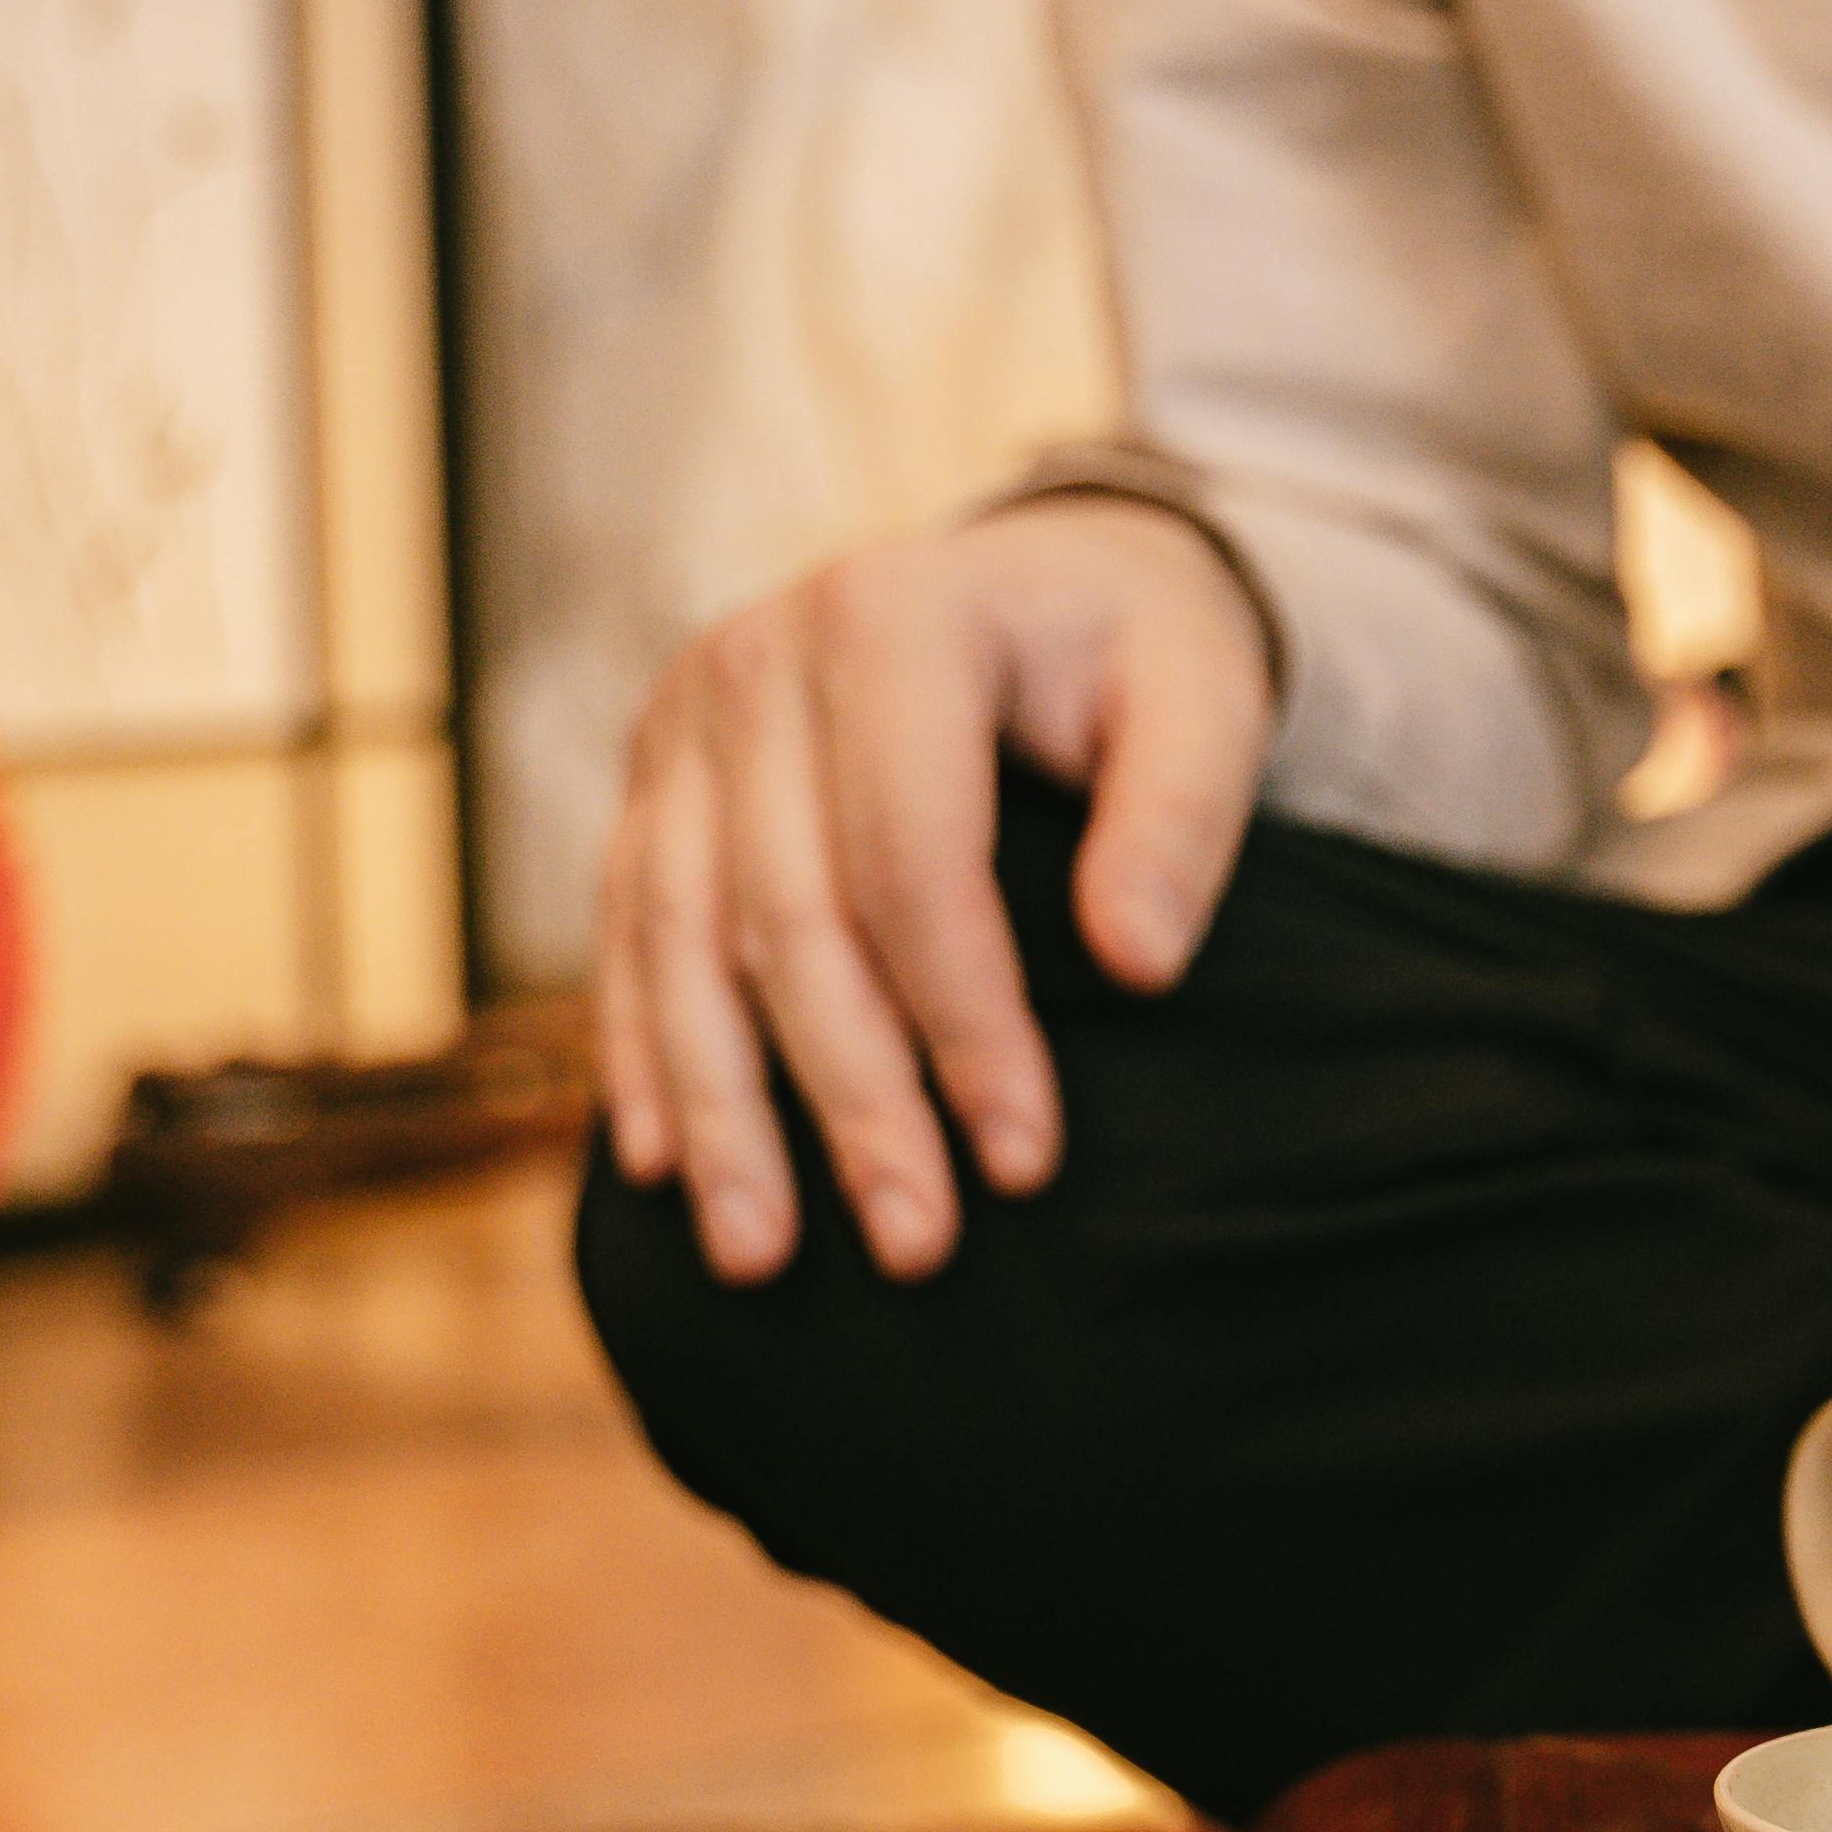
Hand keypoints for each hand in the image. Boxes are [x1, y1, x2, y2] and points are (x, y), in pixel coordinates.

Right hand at [595, 497, 1272, 1283]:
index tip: (1024, 1162)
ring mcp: (686, 717)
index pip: (912, 863)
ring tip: (762, 1254)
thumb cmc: (1133, 652)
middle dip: (850, 1100)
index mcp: (892, 618)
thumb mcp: (1202, 694)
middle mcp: (759, 658)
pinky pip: (629, 930)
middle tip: (915, 1246)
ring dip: (724, 1111)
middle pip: (789, 918)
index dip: (965, 1025)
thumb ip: (1182, 814)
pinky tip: (662, 1166)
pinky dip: (646, 1051)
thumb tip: (1137, 960)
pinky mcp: (654, 776)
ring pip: (684, 942)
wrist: (1040, 578)